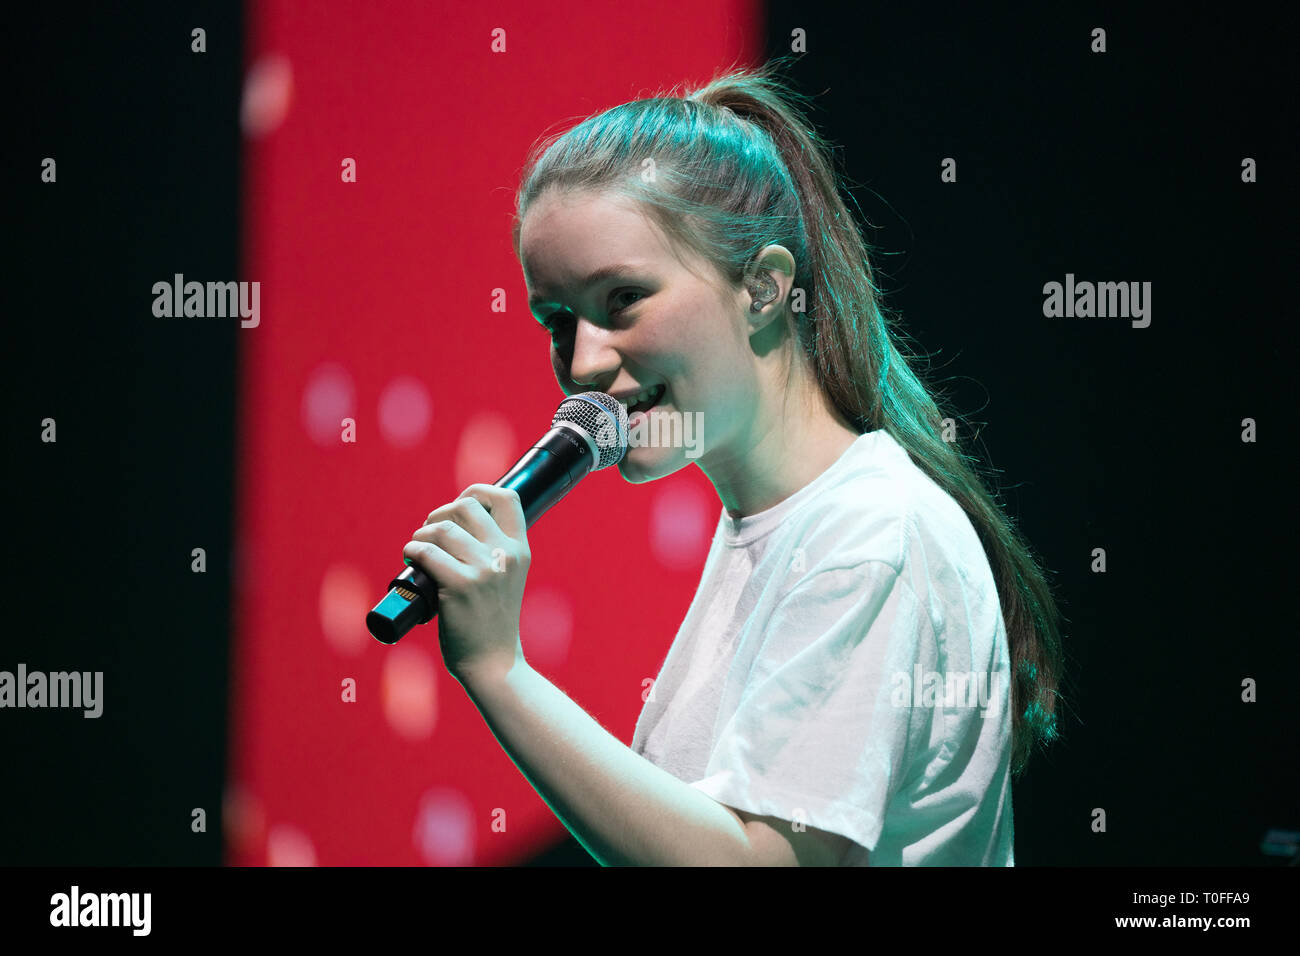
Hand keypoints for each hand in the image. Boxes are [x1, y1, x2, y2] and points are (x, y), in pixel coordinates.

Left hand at [402, 484, 529, 683]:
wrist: (494, 663)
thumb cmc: (492, 623)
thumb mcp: (507, 579)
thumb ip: (493, 552)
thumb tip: (454, 523)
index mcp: (520, 550)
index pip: (507, 497)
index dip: (478, 491)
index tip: (460, 505)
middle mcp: (505, 555)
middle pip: (466, 505)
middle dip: (441, 514)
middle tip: (430, 533)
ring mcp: (484, 570)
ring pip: (442, 528)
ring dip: (421, 534)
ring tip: (418, 548)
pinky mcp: (460, 586)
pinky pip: (427, 552)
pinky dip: (412, 550)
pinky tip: (410, 559)